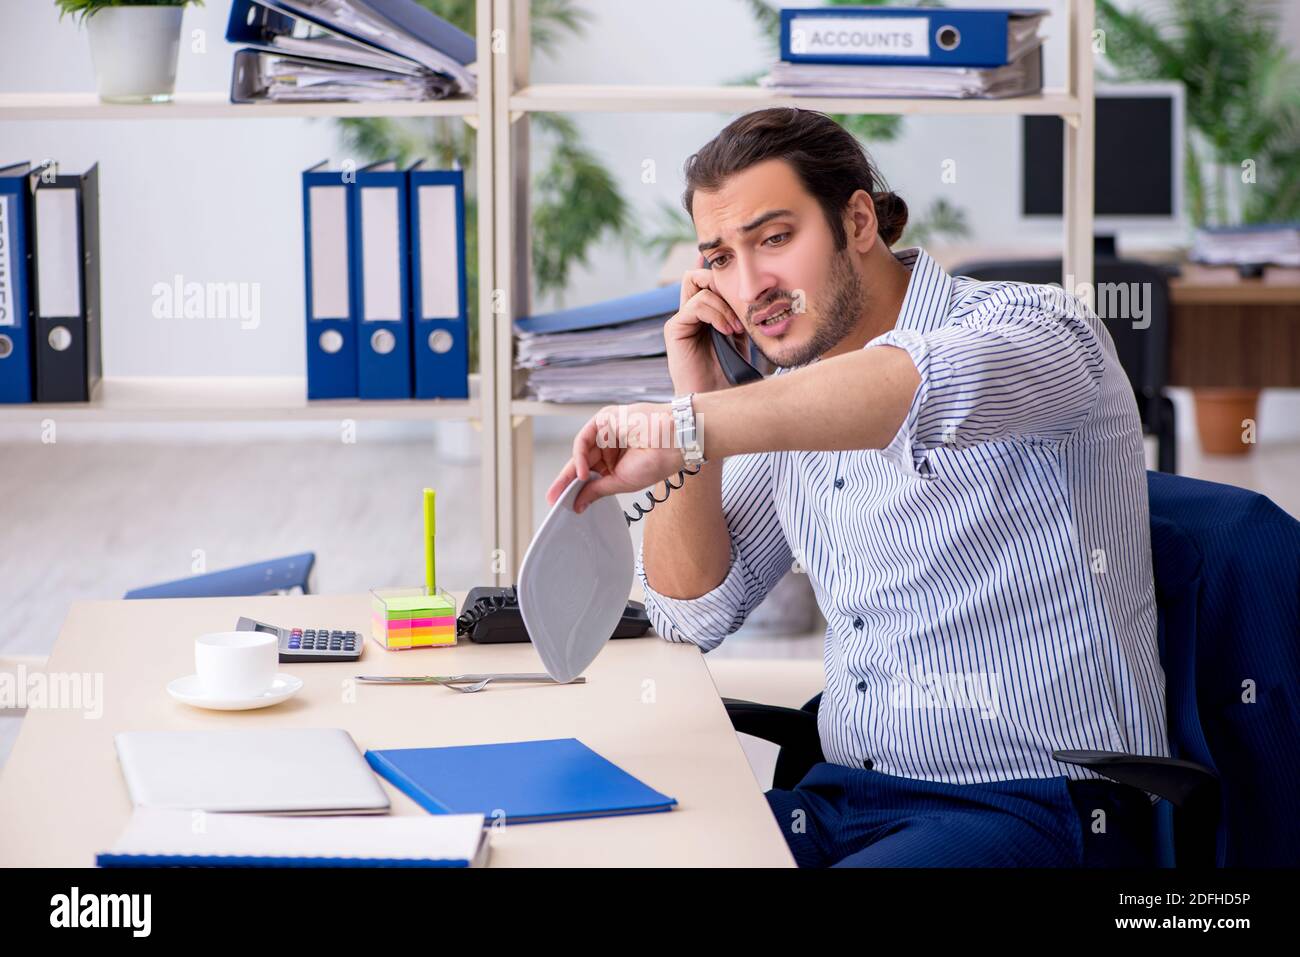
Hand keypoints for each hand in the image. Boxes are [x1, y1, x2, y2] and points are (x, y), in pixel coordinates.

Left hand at [546, 403, 685, 512]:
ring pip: (581, 451)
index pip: (590, 474)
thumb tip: (577, 504)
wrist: (673, 442)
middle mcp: (610, 446)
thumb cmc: (656, 461)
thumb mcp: (620, 483)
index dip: (574, 488)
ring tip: (569, 488)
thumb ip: (596, 490)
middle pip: (581, 463)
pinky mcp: (605, 418)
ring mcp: (607, 431)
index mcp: (617, 462)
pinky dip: (580, 456)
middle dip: (567, 481)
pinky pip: (585, 438)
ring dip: (573, 471)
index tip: (559, 503)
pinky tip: (581, 471)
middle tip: (554, 497)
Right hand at [666, 264, 749, 394]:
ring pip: (698, 285)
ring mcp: (680, 320)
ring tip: (735, 328)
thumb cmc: (730, 372)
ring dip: (723, 304)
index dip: (726, 279)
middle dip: (721, 283)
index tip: (747, 297)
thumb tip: (749, 289)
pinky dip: (715, 314)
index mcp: (704, 314)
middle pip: (698, 275)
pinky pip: (695, 305)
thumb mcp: (740, 337)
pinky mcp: (674, 328)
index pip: (708, 279)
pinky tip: (726, 331)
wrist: (715, 398)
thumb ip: (738, 313)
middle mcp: (689, 314)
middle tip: (739, 305)